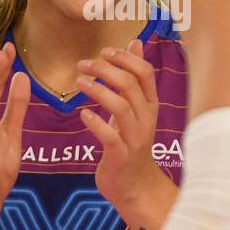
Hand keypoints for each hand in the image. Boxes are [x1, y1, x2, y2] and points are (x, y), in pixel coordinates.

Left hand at [77, 40, 175, 229]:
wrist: (136, 186)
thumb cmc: (131, 142)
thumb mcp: (136, 108)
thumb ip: (134, 77)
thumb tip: (135, 43)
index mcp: (150, 105)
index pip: (145, 73)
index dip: (125, 58)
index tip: (105, 51)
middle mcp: (146, 119)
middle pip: (130, 85)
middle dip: (106, 70)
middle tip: (83, 64)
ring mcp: (135, 138)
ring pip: (121, 107)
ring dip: (98, 91)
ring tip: (79, 82)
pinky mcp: (121, 156)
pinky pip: (109, 136)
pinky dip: (95, 123)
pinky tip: (82, 114)